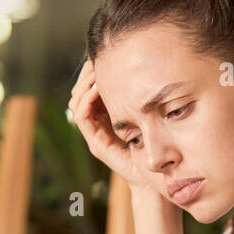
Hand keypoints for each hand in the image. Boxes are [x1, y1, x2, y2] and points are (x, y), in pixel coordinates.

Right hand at [68, 57, 149, 191]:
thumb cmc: (156, 145)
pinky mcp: (95, 142)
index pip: (91, 87)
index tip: (103, 55)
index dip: (93, 70)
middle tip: (96, 58)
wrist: (155, 178)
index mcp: (108, 114)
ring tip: (96, 70)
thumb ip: (141, 96)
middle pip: (80, 91)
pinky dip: (86, 99)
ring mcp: (94, 133)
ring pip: (77, 101)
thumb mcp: (149, 113)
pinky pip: (81, 116)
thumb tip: (146, 66)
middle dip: (86, 73)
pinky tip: (98, 87)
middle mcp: (98, 123)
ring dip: (84, 83)